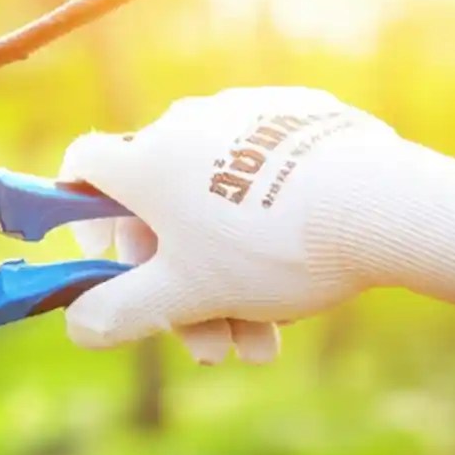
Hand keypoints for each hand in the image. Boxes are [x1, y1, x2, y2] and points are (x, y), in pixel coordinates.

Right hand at [59, 87, 454, 362]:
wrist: (376, 204)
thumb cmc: (265, 248)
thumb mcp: (184, 296)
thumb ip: (120, 313)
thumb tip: (79, 326)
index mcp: (144, 160)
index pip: (82, 166)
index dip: (80, 212)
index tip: (105, 254)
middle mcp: (185, 125)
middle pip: (160, 207)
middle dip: (178, 282)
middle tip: (210, 340)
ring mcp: (243, 115)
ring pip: (215, 202)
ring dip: (227, 274)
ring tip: (264, 337)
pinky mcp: (296, 117)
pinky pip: (261, 174)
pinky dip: (265, 222)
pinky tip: (297, 273)